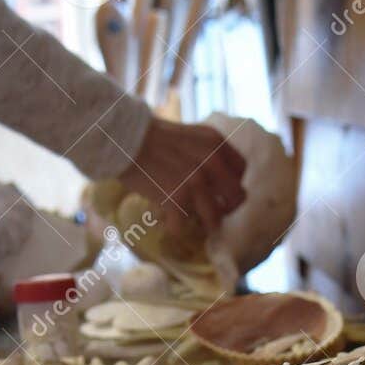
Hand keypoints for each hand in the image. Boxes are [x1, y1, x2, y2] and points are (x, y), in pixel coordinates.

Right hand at [120, 117, 246, 233]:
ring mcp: (196, 182)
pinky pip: (182, 227)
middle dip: (226, 208)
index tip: (222, 192)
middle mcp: (212, 162)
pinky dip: (174, 228)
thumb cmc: (149, 136)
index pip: (241, 171)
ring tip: (194, 224)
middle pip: (237, 197)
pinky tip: (167, 221)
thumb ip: (205, 153)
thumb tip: (213, 178)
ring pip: (215, 219)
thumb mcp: (189, 136)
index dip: (233, 184)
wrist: (123, 138)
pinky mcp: (177, 199)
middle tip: (213, 212)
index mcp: (216, 143)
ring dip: (204, 225)